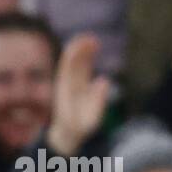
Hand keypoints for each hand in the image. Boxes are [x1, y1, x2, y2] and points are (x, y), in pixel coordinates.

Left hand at [48, 34, 109, 155]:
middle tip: (92, 38)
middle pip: (72, 60)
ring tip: (94, 39)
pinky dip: (86, 57)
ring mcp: (72, 82)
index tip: (87, 43)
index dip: (77, 52)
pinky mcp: (78, 84)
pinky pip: (81, 67)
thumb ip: (96, 101)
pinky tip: (93, 48)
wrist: (66, 132)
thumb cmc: (77, 127)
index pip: (70, 64)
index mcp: (67, 87)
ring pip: (77, 62)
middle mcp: (68, 81)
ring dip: (84, 50)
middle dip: (81, 48)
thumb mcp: (87, 118)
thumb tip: (105, 80)